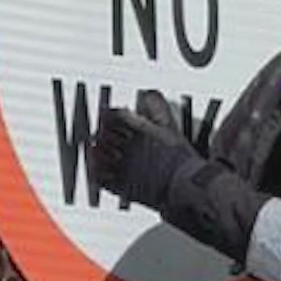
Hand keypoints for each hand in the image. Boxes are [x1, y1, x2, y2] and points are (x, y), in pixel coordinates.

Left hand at [90, 91, 265, 261]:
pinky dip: (96, 171)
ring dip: (96, 149)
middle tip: (101, 130)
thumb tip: (150, 95)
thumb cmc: (182, 160)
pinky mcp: (124, 186)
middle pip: (104, 134)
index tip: (108, 115)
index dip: (109, 115)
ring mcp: (125, 168)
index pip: (114, 118)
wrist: (186, 185)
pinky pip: (102, 177)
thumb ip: (158, 109)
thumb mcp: (171, 129)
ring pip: (100, 154)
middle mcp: (129, 149)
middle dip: (101, 131)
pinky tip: (97, 168)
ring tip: (95, 147)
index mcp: (141, 133)